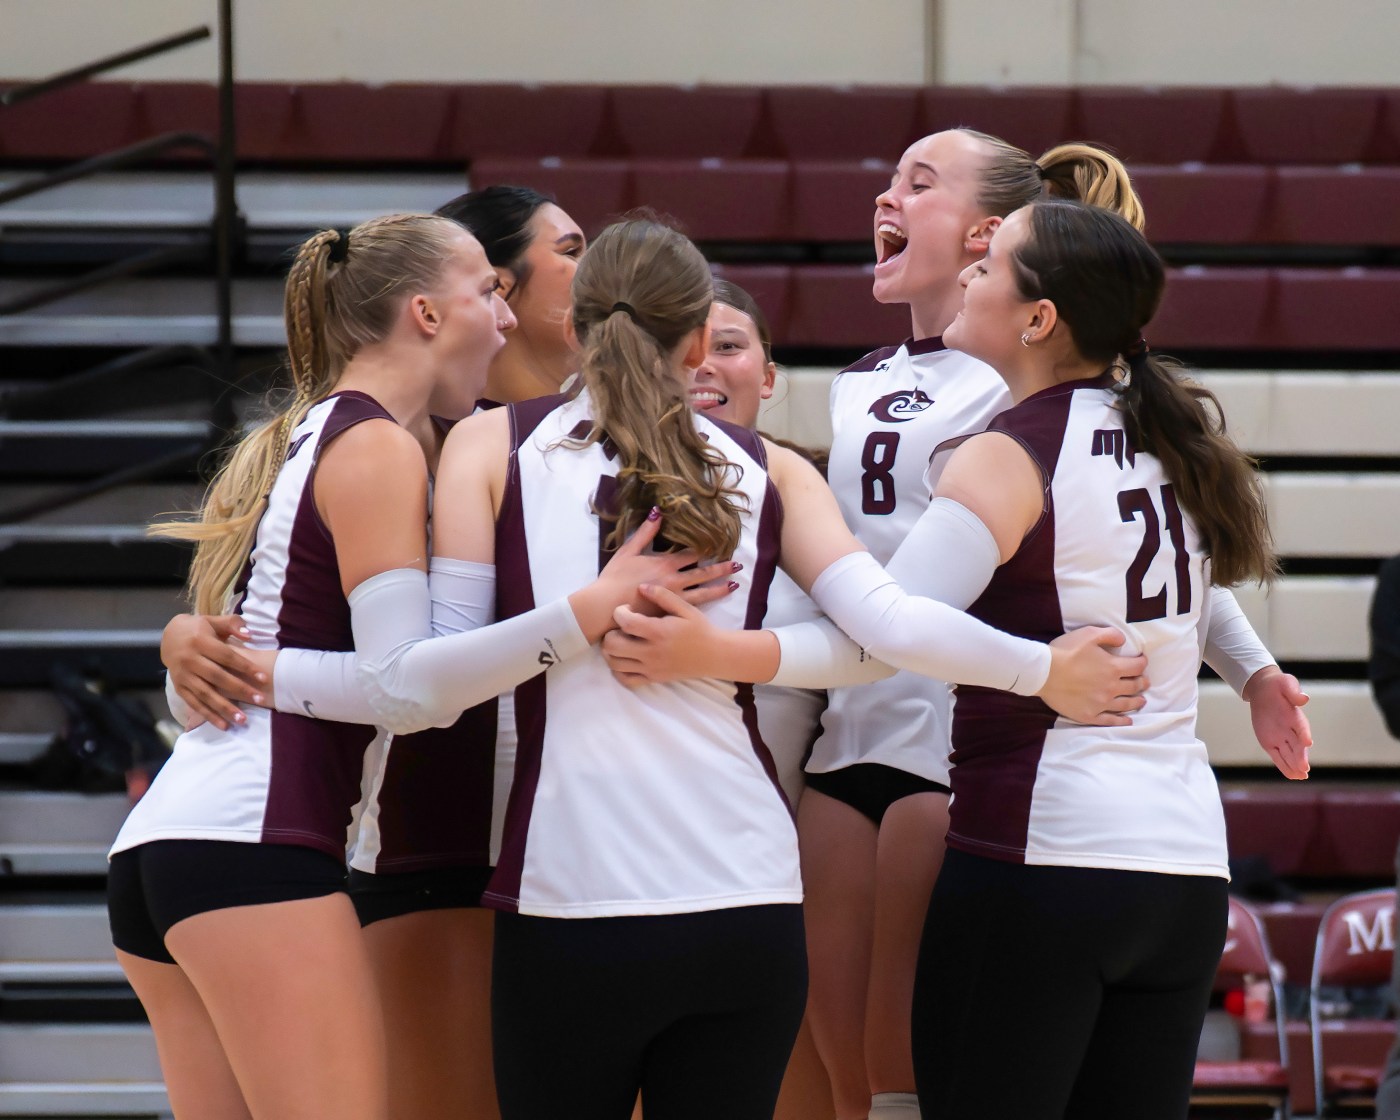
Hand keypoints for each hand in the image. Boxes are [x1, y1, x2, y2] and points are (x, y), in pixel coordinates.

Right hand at [161, 613, 267, 731]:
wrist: (169, 637)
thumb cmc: (200, 629)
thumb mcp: (214, 620)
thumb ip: (233, 624)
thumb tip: (250, 635)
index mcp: (200, 641)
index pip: (227, 656)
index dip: (246, 667)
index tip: (264, 678)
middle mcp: (189, 659)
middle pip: (218, 677)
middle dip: (240, 689)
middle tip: (260, 700)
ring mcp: (182, 675)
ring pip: (205, 694)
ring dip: (224, 708)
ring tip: (242, 719)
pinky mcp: (179, 687)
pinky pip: (194, 704)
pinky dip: (209, 715)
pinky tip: (224, 725)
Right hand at [570, 510, 737, 639]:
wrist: (606, 607)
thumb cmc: (614, 578)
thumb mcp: (628, 550)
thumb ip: (645, 532)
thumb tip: (658, 512)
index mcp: (665, 564)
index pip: (692, 554)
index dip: (707, 548)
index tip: (722, 543)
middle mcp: (674, 581)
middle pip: (703, 573)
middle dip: (722, 568)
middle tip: (738, 565)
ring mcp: (674, 599)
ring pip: (703, 593)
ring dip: (719, 588)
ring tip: (735, 585)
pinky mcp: (669, 614)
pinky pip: (692, 608)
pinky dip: (706, 604)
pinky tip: (713, 604)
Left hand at [602, 584, 730, 686]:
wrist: (715, 655)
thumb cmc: (700, 629)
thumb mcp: (685, 608)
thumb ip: (663, 595)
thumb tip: (641, 586)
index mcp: (659, 632)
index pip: (625, 622)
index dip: (619, 612)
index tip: (626, 608)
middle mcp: (651, 653)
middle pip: (613, 645)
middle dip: (610, 633)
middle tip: (620, 627)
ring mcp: (651, 668)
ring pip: (615, 664)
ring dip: (611, 651)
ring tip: (620, 641)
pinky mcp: (653, 679)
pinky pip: (626, 680)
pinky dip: (618, 670)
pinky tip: (624, 659)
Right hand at [1040, 626, 1148, 725]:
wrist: (1044, 672)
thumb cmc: (1065, 651)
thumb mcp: (1088, 634)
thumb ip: (1110, 634)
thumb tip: (1123, 640)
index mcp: (1113, 667)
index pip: (1137, 666)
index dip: (1142, 662)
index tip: (1141, 661)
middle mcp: (1111, 687)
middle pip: (1134, 686)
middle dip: (1142, 682)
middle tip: (1145, 682)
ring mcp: (1101, 703)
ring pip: (1125, 704)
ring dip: (1136, 701)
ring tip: (1141, 701)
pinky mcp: (1089, 715)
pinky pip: (1109, 720)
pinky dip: (1121, 721)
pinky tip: (1127, 720)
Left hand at [1243, 665, 1310, 779]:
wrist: (1265, 691)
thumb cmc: (1279, 686)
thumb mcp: (1286, 684)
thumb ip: (1294, 692)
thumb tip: (1304, 698)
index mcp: (1296, 716)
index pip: (1301, 727)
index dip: (1304, 734)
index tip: (1308, 742)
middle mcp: (1291, 730)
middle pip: (1297, 745)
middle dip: (1300, 757)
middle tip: (1305, 769)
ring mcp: (1282, 737)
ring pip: (1289, 754)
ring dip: (1294, 765)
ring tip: (1301, 777)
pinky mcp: (1270, 742)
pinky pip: (1278, 756)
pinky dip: (1285, 766)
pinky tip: (1293, 776)